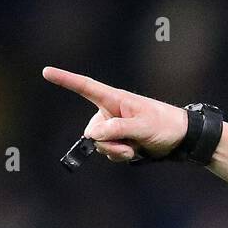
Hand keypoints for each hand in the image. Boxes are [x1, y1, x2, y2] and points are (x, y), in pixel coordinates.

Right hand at [42, 66, 188, 161]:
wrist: (181, 138)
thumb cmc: (165, 124)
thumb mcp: (142, 127)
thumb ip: (117, 129)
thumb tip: (93, 134)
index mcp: (114, 99)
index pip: (86, 87)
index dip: (66, 80)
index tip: (46, 72)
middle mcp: (110, 111)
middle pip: (93, 131)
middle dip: (108, 143)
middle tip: (130, 145)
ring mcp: (114, 127)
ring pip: (100, 145)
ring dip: (116, 151)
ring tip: (136, 147)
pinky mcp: (119, 140)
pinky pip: (109, 152)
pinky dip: (120, 155)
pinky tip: (135, 151)